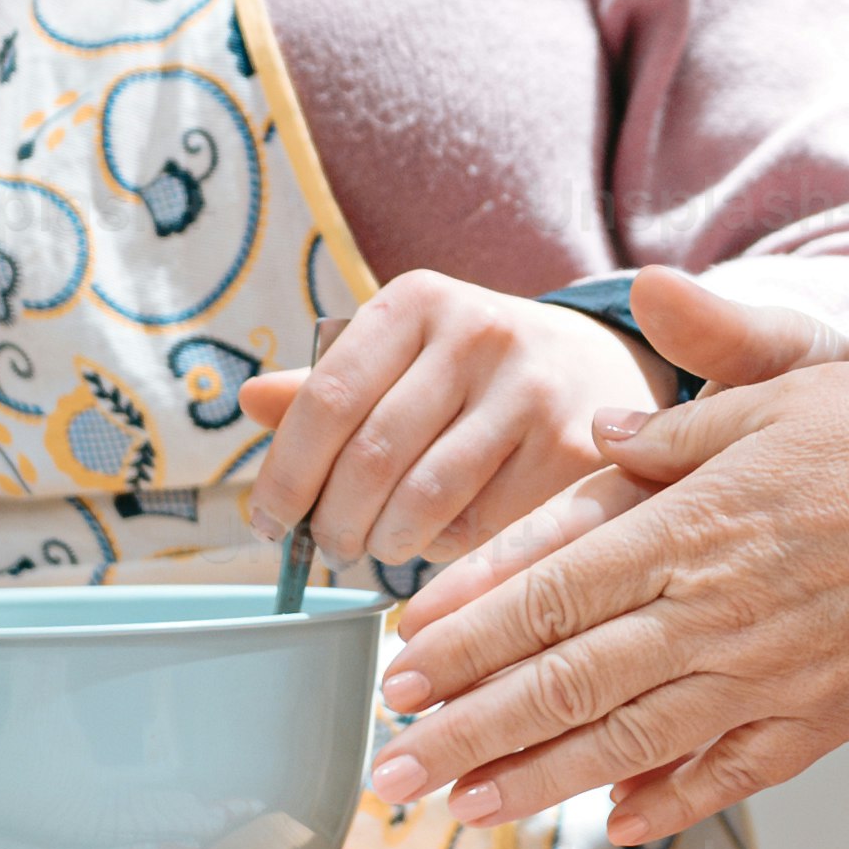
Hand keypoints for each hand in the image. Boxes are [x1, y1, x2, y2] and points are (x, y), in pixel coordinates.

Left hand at [238, 277, 660, 575]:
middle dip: (332, 522)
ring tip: (377, 548)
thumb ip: (329, 385)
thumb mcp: (405, 355)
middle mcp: (479, 331)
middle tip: (326, 548)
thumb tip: (250, 401)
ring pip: (424, 499)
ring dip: (384, 543)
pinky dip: (448, 548)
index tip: (267, 521)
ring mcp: (532, 389)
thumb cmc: (474, 372)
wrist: (598, 367)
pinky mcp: (574, 449)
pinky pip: (484, 525)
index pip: (326, 398)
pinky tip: (444, 537)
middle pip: (371, 457)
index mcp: (419, 300)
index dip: (286, 472)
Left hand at [370, 339, 848, 848]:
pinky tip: (613, 826)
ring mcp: (770, 676)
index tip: (400, 666)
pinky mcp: (824, 718)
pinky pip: (730, 773)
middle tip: (390, 766)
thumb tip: (599, 431)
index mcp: (695, 526)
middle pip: (563, 683)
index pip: (548, 593)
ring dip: (533, 781)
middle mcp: (718, 612)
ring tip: (459, 808)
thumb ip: (680, 418)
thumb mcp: (786, 387)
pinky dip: (667, 804)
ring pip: (627, 744)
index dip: (466, 637)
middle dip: (464, 731)